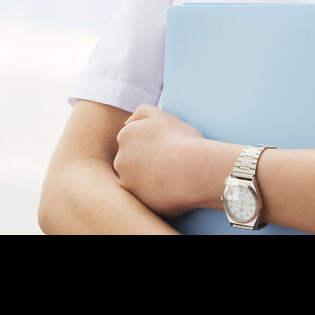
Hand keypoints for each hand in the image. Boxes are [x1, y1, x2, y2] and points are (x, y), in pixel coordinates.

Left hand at [113, 103, 205, 218]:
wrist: (194, 169)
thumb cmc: (182, 140)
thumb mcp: (162, 115)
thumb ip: (142, 112)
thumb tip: (127, 122)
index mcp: (125, 137)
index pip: (133, 141)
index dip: (151, 145)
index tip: (166, 148)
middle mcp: (120, 160)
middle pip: (131, 161)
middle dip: (146, 162)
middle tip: (170, 162)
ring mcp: (128, 183)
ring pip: (137, 181)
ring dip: (150, 179)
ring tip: (173, 176)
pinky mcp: (139, 202)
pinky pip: (147, 198)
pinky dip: (156, 195)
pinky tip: (172, 189)